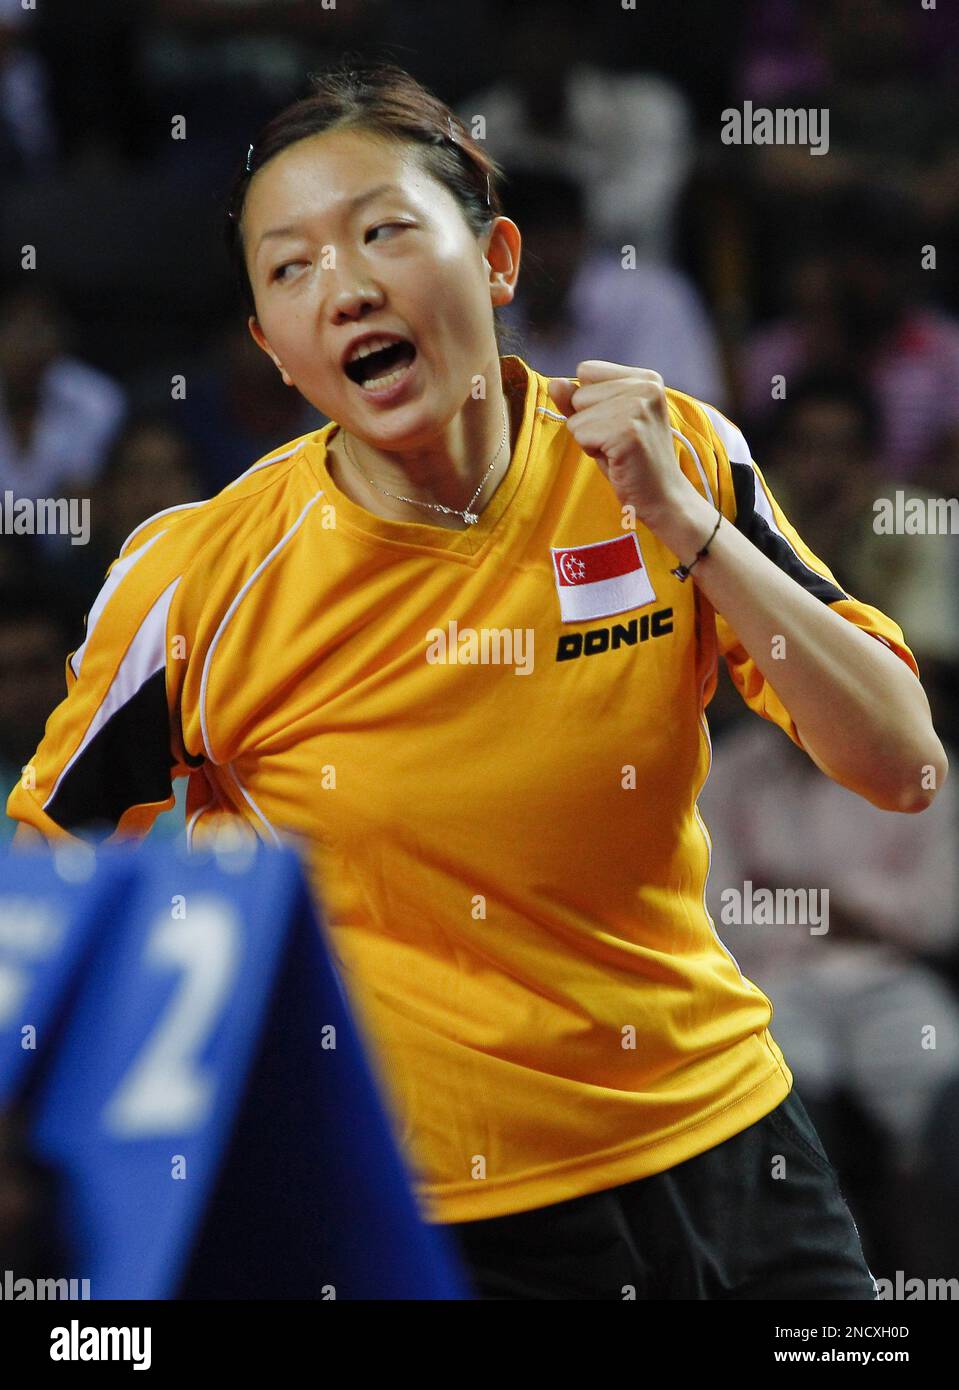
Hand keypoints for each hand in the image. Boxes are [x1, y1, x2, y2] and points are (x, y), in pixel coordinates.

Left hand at [547, 361, 696, 525]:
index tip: (615, 424)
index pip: (586, 370)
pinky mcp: (628, 430)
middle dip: (588, 422)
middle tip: (617, 441)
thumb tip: (554, 382)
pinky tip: (616, 459)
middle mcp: (646, 385)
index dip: (590, 402)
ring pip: (577, 416)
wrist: (661, 496)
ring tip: (617, 450)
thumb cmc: (630, 460)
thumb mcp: (603, 422)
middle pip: (579, 393)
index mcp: (645, 377)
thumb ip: (577, 400)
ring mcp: (639, 407)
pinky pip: (580, 434)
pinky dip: (591, 451)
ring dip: (589, 439)